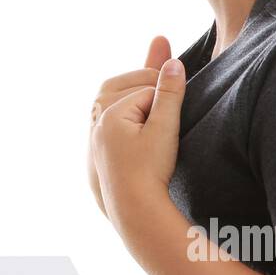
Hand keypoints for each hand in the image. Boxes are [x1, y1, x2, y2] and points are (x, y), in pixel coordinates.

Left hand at [89, 36, 186, 229]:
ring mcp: (95, 137)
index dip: (166, 96)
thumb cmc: (149, 171)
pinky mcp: (99, 152)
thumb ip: (169, 93)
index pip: (145, 90)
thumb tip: (174, 62)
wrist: (133, 212)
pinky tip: (129, 109)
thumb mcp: (164, 128)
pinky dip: (120, 108)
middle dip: (144, 80)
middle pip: (122, 87)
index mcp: (109, 112)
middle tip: (165, 68)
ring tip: (148, 78)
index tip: (180, 98)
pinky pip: (107, 118)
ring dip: (128, 89)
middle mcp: (97, 122)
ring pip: (111, 100)